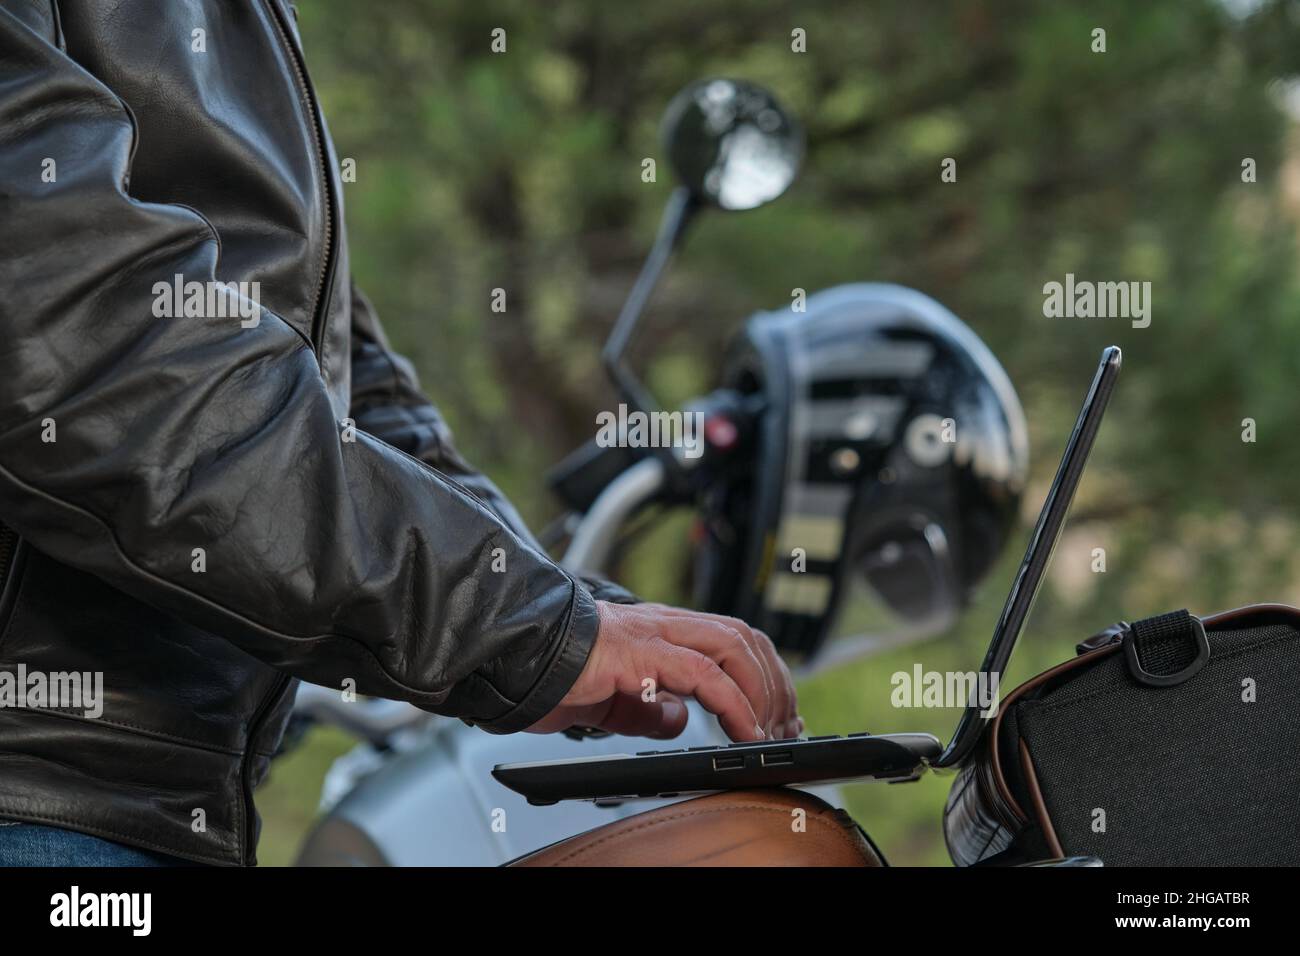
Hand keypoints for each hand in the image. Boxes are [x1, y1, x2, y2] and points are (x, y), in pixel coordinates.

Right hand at [527, 601, 801, 741]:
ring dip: (762, 691)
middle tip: (785, 725)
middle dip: (775, 682)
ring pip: (733, 646)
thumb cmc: (549, 673)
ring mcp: (653, 633)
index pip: (731, 640)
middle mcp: (663, 625)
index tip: (779, 715)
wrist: (508, 657)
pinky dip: (733, 704)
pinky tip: (743, 730)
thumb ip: (649, 708)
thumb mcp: (614, 701)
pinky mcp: (640, 652)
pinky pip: (703, 675)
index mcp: (659, 633)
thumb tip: (680, 720)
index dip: (764, 675)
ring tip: (768, 730)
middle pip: (744, 638)